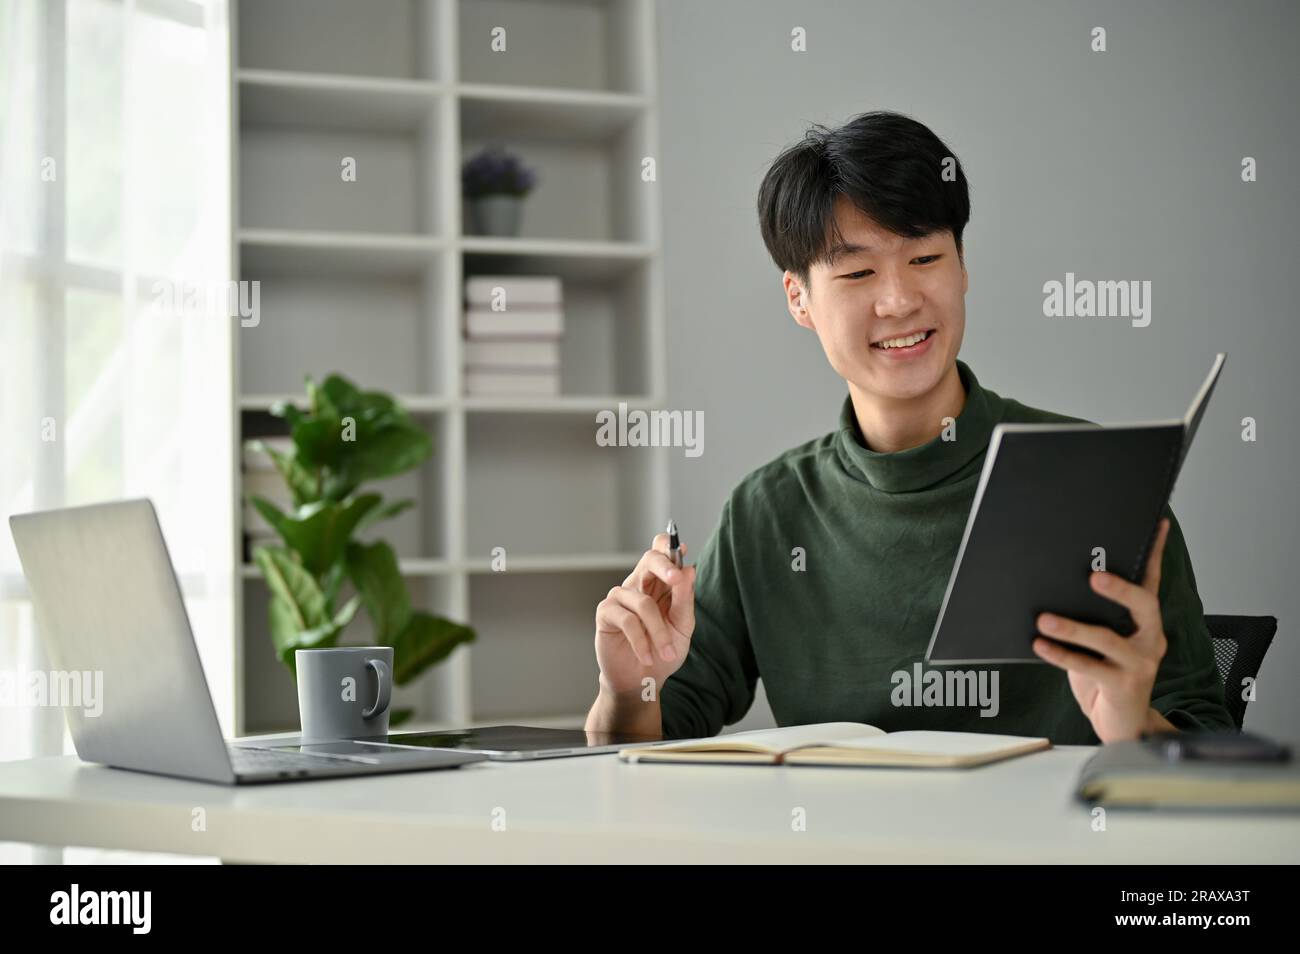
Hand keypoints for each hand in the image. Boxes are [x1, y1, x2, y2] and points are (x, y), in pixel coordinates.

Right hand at [594, 533, 696, 695]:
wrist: (643, 681)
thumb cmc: (663, 651)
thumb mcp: (682, 627)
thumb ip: (684, 599)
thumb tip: (689, 570)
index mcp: (660, 583)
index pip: (661, 552)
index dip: (669, 545)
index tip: (683, 548)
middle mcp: (640, 585)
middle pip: (649, 559)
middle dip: (665, 566)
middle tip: (677, 578)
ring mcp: (621, 596)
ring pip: (644, 602)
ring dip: (659, 632)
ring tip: (667, 653)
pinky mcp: (606, 612)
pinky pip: (627, 620)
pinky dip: (641, 641)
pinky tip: (647, 657)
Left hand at [1032, 517, 1171, 742]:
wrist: (1122, 724)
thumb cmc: (1106, 674)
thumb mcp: (1100, 640)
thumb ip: (1089, 615)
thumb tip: (1054, 585)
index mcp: (1145, 621)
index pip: (1151, 580)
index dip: (1155, 552)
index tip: (1157, 523)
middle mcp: (1150, 638)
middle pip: (1143, 605)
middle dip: (1120, 589)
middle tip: (1093, 576)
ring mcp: (1140, 663)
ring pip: (1107, 638)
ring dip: (1072, 628)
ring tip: (1043, 619)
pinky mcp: (1124, 685)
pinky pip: (1089, 666)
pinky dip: (1061, 654)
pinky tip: (1039, 645)